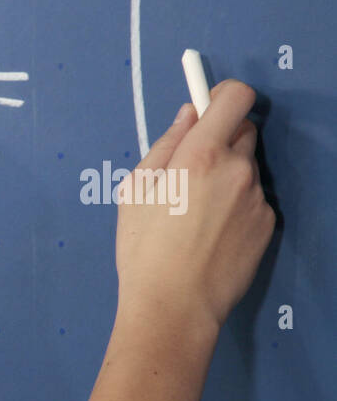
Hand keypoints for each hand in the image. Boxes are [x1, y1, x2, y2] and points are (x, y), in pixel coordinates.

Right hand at [114, 79, 274, 332]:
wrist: (174, 304)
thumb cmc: (144, 249)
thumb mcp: (134, 191)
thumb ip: (164, 146)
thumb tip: (188, 117)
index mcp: (201, 155)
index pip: (234, 97)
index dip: (220, 96)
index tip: (207, 108)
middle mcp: (237, 169)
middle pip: (242, 131)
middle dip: (220, 141)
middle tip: (191, 171)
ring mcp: (257, 197)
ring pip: (245, 170)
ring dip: (226, 178)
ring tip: (195, 215)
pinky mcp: (267, 223)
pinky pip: (252, 200)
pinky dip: (235, 208)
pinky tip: (211, 234)